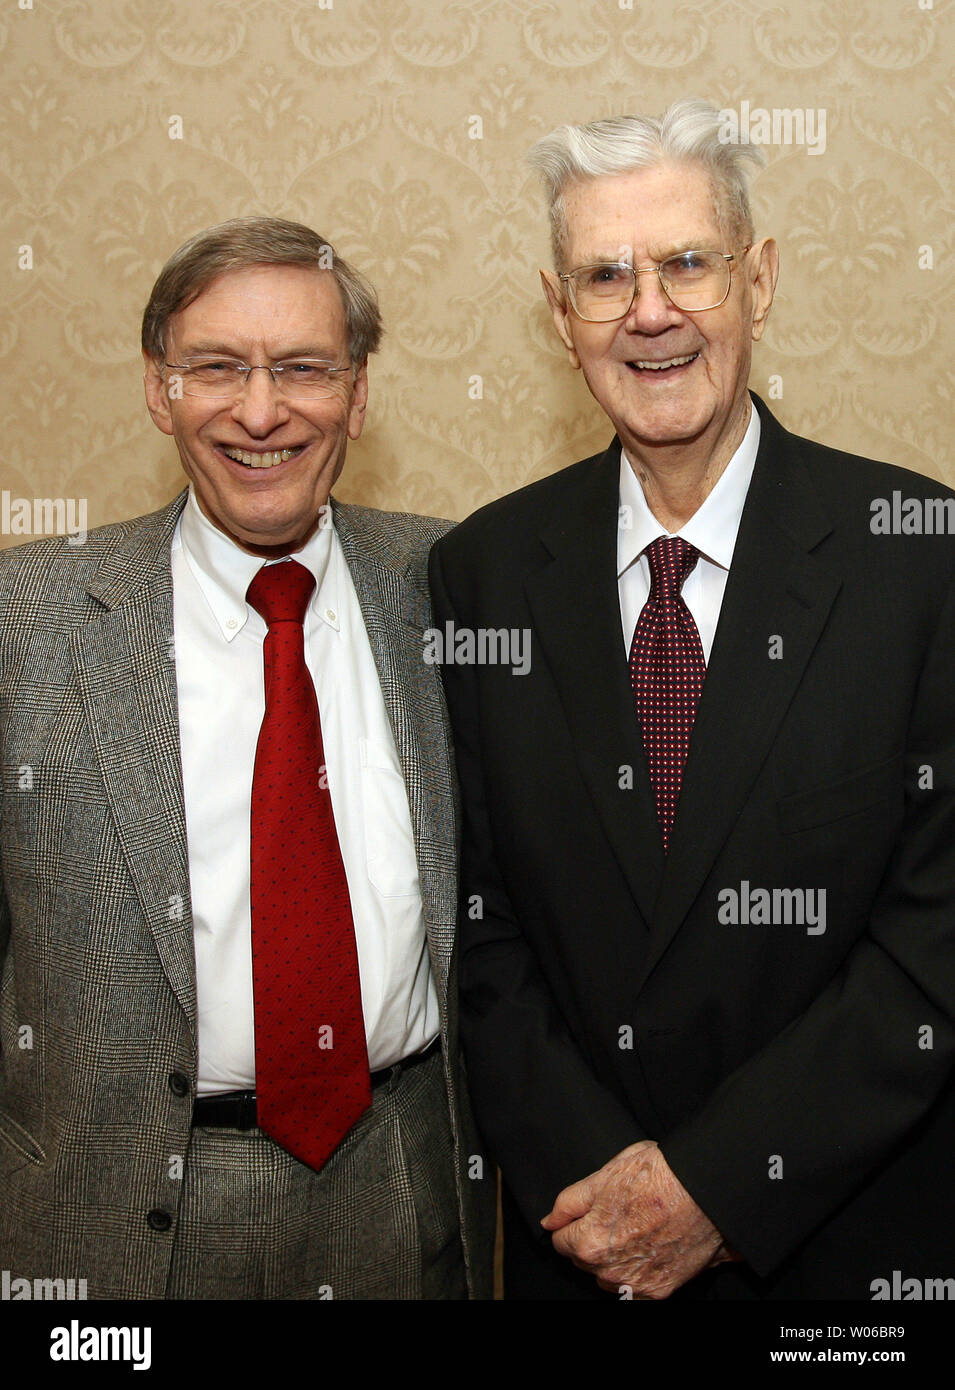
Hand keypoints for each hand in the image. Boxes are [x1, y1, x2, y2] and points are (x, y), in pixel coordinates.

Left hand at [541, 1140, 735, 1297]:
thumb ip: (570, 1202)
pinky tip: (649, 1246)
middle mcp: (610, 1271)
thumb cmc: (660, 1175)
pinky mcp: (660, 1290)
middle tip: (616, 1214)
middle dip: (591, 1239)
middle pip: (583, 1260)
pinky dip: (636, 1272)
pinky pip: (634, 1287)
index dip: (573, 1222)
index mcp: (590, 1241)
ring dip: (612, 1259)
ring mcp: (636, 1284)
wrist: (707, 1190)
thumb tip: (550, 1221)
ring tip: (634, 1229)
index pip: (560, 1241)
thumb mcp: (606, 1174)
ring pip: (607, 1277)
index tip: (590, 1210)